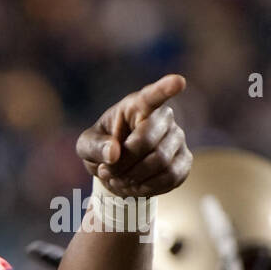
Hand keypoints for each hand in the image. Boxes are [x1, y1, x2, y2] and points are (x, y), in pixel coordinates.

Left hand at [76, 74, 189, 197]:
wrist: (116, 169)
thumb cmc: (101, 148)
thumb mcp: (86, 145)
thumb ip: (94, 146)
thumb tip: (113, 153)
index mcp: (137, 106)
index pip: (153, 96)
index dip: (166, 88)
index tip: (178, 82)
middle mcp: (163, 118)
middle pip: (148, 142)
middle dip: (123, 163)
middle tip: (106, 172)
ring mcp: (178, 139)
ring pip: (161, 163)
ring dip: (133, 178)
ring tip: (117, 179)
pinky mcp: (184, 161)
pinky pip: (171, 178)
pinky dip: (147, 187)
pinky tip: (134, 185)